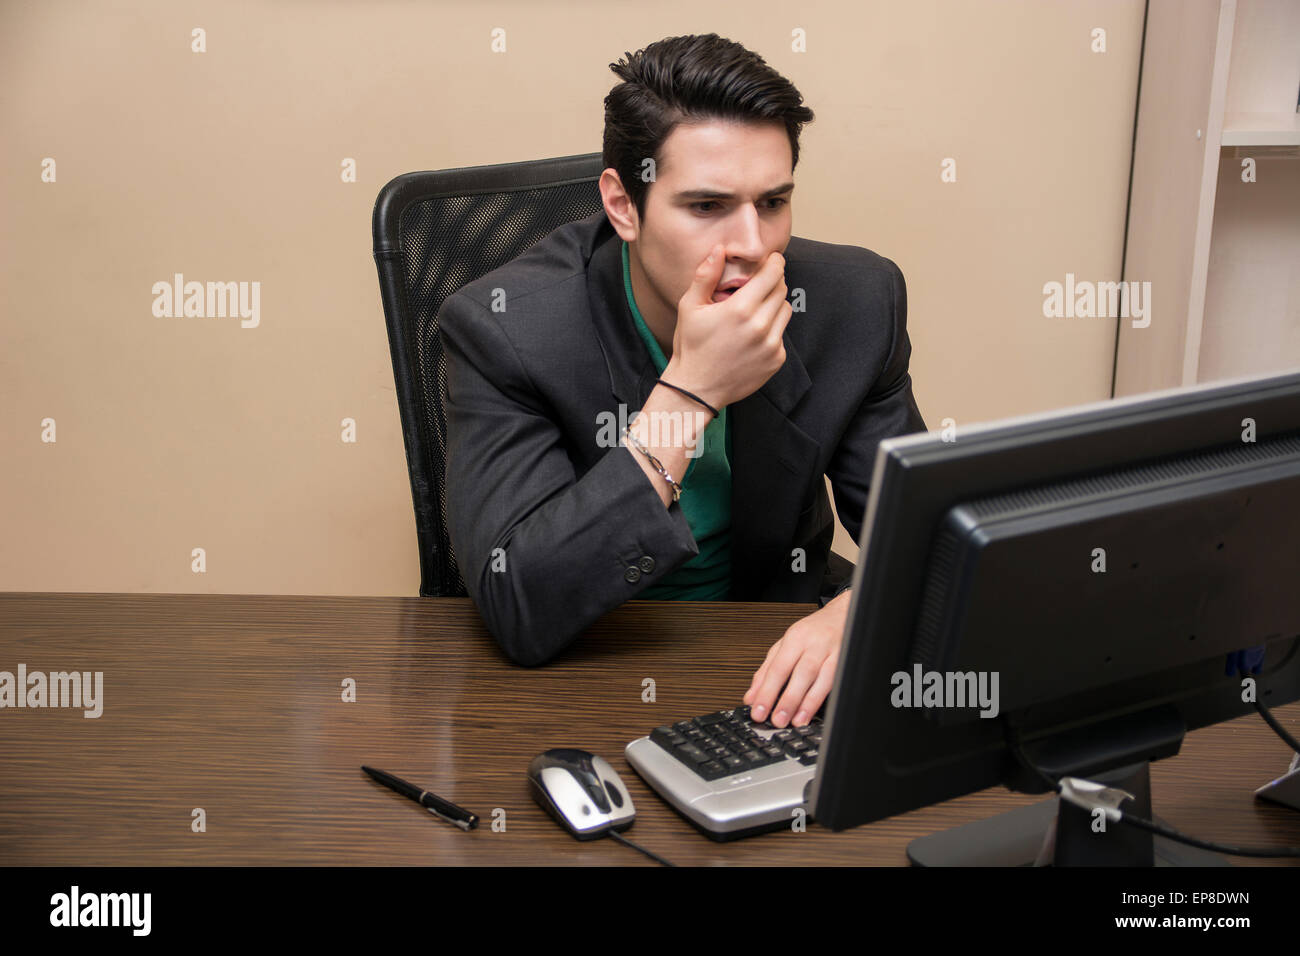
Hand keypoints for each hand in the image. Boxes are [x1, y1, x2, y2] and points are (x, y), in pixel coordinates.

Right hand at [664, 244, 790, 409]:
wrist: (697, 388)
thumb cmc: (691, 346)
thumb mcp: (690, 307)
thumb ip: (706, 275)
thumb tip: (719, 249)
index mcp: (740, 309)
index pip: (772, 274)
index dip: (774, 263)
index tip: (772, 260)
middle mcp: (760, 326)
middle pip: (781, 289)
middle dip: (772, 282)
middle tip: (758, 286)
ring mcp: (771, 345)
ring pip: (785, 311)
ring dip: (774, 305)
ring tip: (754, 311)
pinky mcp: (776, 360)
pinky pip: (782, 335)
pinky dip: (772, 330)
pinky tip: (752, 336)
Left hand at [743, 589, 850, 726]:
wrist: (844, 614)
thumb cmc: (813, 631)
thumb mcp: (785, 645)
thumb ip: (766, 671)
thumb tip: (751, 696)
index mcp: (795, 638)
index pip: (777, 667)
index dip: (767, 691)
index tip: (757, 710)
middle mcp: (814, 643)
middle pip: (800, 673)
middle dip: (787, 699)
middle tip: (776, 720)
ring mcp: (833, 651)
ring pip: (820, 678)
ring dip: (807, 703)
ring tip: (795, 721)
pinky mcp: (847, 660)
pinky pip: (836, 681)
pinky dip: (824, 698)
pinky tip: (815, 712)